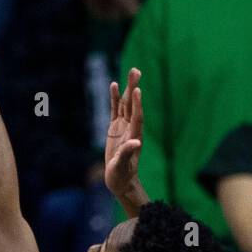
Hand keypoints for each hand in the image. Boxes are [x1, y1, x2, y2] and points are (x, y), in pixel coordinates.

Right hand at [104, 68, 142, 196]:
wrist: (120, 180)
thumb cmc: (121, 176)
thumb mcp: (122, 166)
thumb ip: (127, 153)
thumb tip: (135, 142)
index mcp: (133, 136)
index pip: (136, 117)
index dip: (137, 104)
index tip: (137, 90)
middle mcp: (130, 128)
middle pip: (132, 105)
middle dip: (134, 88)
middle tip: (136, 71)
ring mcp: (123, 127)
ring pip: (125, 104)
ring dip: (128, 88)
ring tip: (132, 72)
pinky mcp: (115, 128)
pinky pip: (115, 110)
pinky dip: (114, 98)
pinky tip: (114, 85)